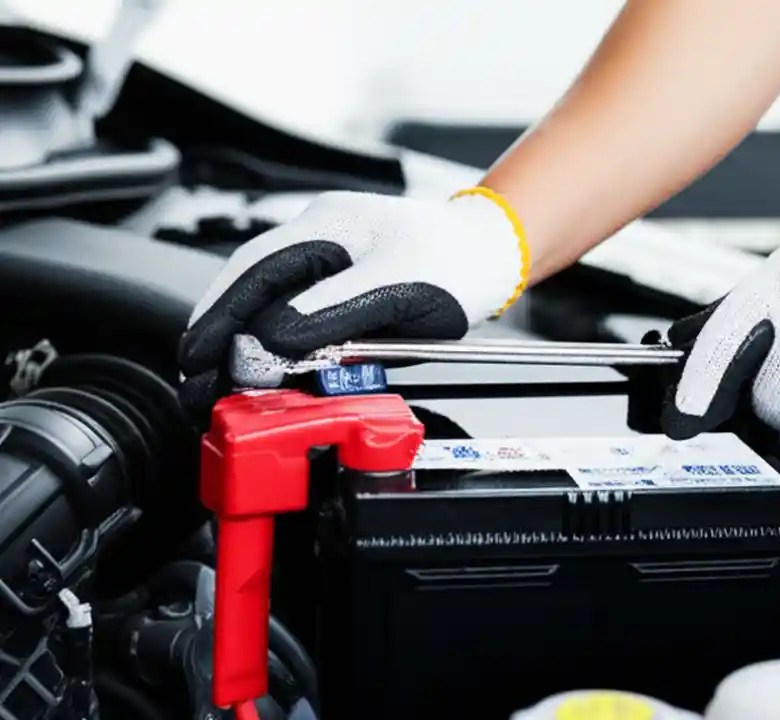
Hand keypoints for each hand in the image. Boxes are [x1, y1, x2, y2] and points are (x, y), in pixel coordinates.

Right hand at [177, 188, 526, 418]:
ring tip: (214, 373)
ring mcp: (328, 250)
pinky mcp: (340, 274)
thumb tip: (272, 339)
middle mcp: (320, 233)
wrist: (491, 249)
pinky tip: (260, 356)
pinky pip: (290, 298)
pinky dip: (269, 329)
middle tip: (194, 376)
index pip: (254, 274)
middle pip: (247, 281)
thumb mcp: (399, 290)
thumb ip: (334, 312)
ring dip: (237, 331)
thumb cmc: (458, 261)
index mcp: (329, 227)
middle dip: (215, 328)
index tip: (198, 356)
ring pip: (264, 290)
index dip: (220, 317)